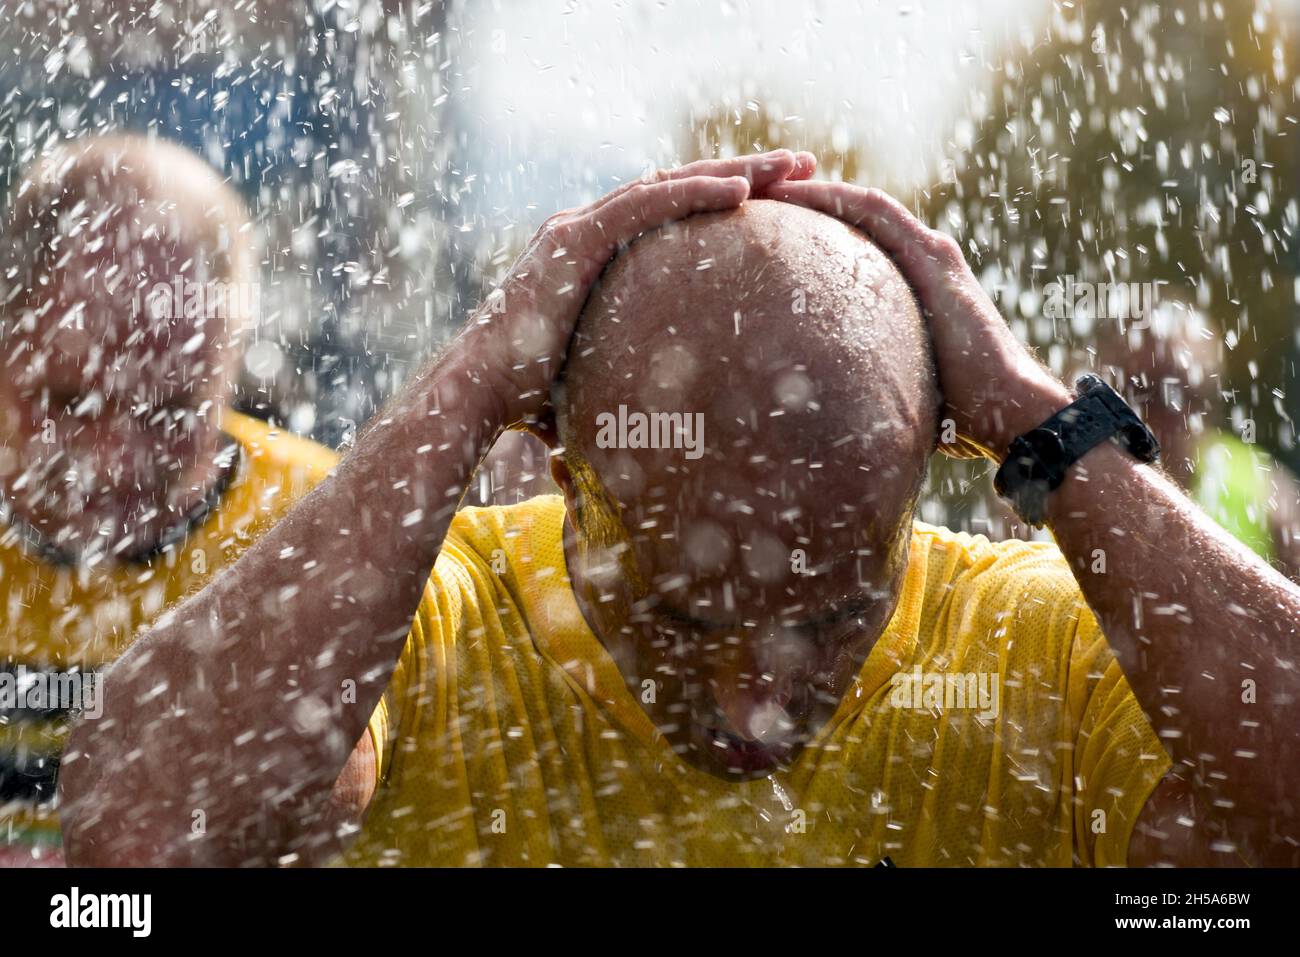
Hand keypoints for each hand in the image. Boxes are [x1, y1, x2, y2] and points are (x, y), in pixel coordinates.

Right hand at [473, 150, 817, 424]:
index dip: (722, 202)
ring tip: (797, 166)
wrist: (477, 396)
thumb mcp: (596, 377)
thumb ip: (628, 377)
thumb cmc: (529, 401)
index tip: (779, 204)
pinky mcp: (573, 240)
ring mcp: (576, 229)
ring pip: (670, 184)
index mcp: (590, 256)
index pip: (668, 216)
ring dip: (736, 171)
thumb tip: (670, 427)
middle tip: (806, 168)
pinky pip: (647, 206)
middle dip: (746, 173)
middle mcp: (583, 230)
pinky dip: (696, 193)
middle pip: (678, 188)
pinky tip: (744, 190)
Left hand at [761, 180, 1069, 458]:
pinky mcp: (934, 257)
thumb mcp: (895, 383)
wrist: (1007, 407)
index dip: (809, 228)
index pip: (852, 242)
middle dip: (803, 200)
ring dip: (811, 189)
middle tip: (752, 192)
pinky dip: (835, 198)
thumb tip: (814, 408)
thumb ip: (863, 376)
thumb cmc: (956, 412)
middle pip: (851, 214)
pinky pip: (875, 213)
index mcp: (912, 285)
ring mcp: (931, 253)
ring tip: (762, 182)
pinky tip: (795, 193)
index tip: (764, 227)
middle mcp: (922, 258)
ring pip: (860, 203)